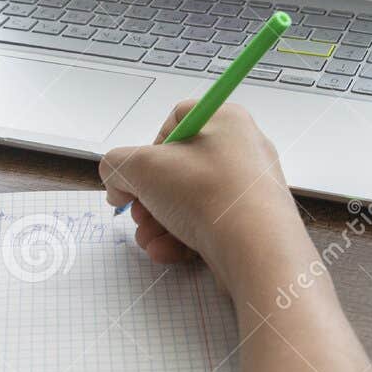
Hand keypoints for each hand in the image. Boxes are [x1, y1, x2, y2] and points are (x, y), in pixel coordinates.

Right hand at [100, 101, 300, 272]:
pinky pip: (208, 225)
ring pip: (190, 201)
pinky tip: (167, 252)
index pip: (176, 121)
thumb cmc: (208, 194)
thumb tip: (118, 183)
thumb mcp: (140, 168)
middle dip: (149, 196)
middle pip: (179, 168)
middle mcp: (242, 149)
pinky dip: (183, 239)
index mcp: (225, 119)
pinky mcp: (251, 222)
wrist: (255, 249)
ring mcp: (249, 188)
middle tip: (138, 213)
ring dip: (160, 222)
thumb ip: (116, 166)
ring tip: (149, 239)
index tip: (137, 173)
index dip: (149, 147)